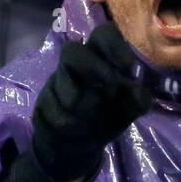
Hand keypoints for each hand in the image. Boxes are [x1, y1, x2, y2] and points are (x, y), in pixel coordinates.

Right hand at [32, 21, 152, 181]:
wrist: (77, 145)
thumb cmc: (107, 118)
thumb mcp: (130, 110)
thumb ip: (138, 99)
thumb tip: (137, 89)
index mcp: (100, 58)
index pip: (103, 35)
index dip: (114, 45)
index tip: (128, 67)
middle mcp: (74, 66)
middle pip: (72, 51)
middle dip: (93, 69)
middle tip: (111, 92)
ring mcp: (56, 83)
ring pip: (65, 88)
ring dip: (85, 110)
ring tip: (93, 121)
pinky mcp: (42, 102)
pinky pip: (56, 113)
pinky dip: (73, 126)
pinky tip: (77, 130)